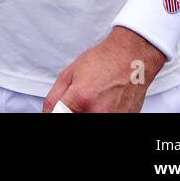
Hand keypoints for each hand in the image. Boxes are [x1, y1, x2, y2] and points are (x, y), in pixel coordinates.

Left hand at [42, 26, 165, 111]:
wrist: (132, 60)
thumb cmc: (103, 62)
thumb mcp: (68, 74)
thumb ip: (53, 98)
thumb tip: (48, 113)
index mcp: (80, 99)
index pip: (59, 117)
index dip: (58, 112)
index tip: (60, 109)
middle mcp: (98, 113)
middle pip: (76, 118)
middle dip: (74, 111)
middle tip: (81, 100)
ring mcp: (113, 118)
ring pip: (90, 118)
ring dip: (88, 111)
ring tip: (94, 99)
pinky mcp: (124, 120)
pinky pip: (106, 119)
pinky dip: (102, 112)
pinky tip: (106, 102)